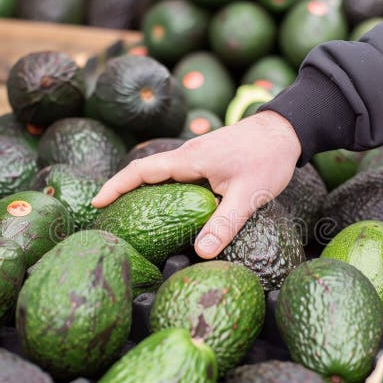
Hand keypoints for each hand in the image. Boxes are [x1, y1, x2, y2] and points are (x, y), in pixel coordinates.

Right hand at [92, 111, 301, 258]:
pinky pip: (176, 174)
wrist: (286, 130)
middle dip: (122, 190)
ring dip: (142, 190)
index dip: (116, 186)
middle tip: (107, 217)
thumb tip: (200, 253)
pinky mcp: (207, 158)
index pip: (141, 171)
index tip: (96, 202)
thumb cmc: (268, 158)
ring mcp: (196, 155)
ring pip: (161, 173)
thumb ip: (224, 224)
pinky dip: (163, 189)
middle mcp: (187, 154)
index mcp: (189, 159)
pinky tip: (169, 208)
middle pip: (145, 172)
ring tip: (131, 216)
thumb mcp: (247, 195)